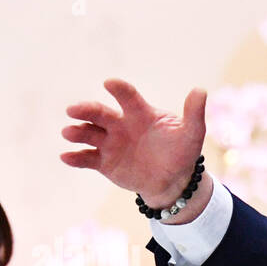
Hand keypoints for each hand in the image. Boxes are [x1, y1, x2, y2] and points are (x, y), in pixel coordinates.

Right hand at [61, 79, 206, 207]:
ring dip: (76, 132)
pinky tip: (66, 157)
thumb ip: (193, 114)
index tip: (110, 84)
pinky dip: (75, 157)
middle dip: (85, 110)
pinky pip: (87, 159)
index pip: (127, 96)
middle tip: (73, 110)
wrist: (173, 181)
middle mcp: (120, 124)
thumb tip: (200, 90)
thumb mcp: (191, 134)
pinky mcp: (103, 162)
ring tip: (68, 132)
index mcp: (139, 113)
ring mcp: (109, 143)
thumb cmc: (181, 152)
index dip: (119, 89)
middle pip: (99, 113)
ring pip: (88, 134)